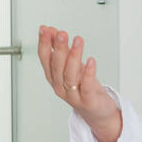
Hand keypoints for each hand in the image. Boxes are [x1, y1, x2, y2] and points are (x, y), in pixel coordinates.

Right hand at [37, 25, 121, 141]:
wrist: (97, 112)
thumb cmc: (83, 87)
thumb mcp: (70, 65)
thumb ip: (60, 49)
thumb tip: (51, 30)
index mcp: (53, 77)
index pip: (45, 58)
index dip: (44, 44)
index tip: (45, 29)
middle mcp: (60, 86)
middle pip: (56, 66)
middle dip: (58, 48)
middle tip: (61, 33)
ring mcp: (73, 95)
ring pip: (69, 75)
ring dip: (73, 56)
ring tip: (78, 41)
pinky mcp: (88, 100)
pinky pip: (86, 86)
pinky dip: (88, 73)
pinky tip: (91, 60)